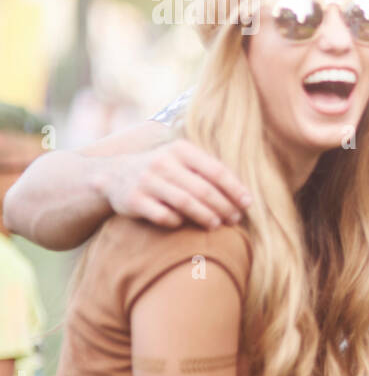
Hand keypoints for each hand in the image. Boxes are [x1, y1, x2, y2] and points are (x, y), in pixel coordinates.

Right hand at [88, 140, 250, 229]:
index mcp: (181, 149)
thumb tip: (244, 194)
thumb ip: (208, 171)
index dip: (235, 189)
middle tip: (235, 219)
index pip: (216, 170)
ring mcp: (147, 181)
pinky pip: (163, 216)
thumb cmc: (162, 170)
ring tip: (217, 225)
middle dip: (224, 207)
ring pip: (185, 203)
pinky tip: (185, 224)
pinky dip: (178, 222)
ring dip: (206, 216)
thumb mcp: (182, 161)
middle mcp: (163, 162)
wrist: (114, 175)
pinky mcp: (133, 200)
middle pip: (203, 189)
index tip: (248, 203)